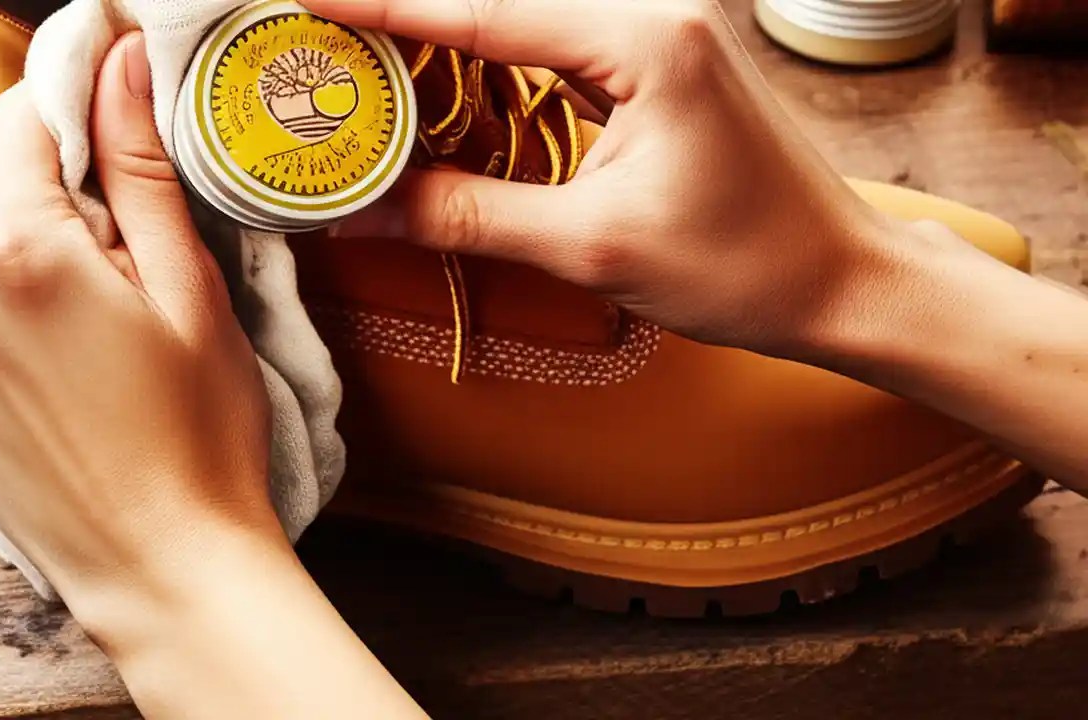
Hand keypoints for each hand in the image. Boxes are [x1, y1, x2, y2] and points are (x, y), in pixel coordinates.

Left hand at [0, 33, 280, 622]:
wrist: (163, 567)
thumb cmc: (197, 436)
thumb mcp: (188, 287)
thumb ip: (143, 166)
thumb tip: (123, 62)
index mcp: (19, 255)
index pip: (19, 119)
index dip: (72, 96)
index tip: (117, 100)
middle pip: (0, 190)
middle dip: (68, 200)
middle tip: (142, 261)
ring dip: (39, 261)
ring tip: (112, 333)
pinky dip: (11, 317)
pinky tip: (73, 370)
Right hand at [314, 0, 911, 357]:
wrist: (841, 281)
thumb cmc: (743, 266)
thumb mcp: (592, 245)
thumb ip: (470, 214)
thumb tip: (367, 206)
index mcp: (647, 40)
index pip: (487, 11)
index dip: (389, 6)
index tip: (312, 0)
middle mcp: (658, 14)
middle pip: (503, 3)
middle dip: (412, 19)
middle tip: (328, 38)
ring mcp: (666, 34)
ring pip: (529, 23)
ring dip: (452, 43)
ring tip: (369, 63)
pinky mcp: (667, 65)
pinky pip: (561, 50)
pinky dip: (498, 68)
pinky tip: (448, 90)